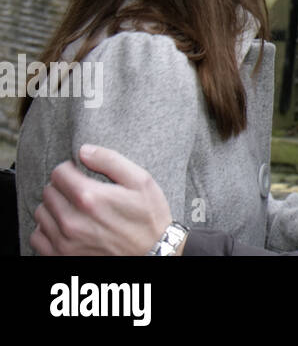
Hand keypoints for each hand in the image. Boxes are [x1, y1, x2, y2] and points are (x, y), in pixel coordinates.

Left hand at [29, 144, 173, 255]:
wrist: (152, 254)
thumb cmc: (149, 217)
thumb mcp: (141, 181)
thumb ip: (110, 160)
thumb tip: (84, 150)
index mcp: (91, 197)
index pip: (59, 173)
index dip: (71, 169)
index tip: (82, 175)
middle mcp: (73, 220)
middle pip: (48, 191)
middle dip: (62, 187)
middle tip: (80, 191)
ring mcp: (64, 241)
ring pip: (41, 213)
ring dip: (54, 207)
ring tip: (73, 208)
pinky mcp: (60, 256)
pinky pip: (37, 236)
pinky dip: (47, 229)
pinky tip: (65, 226)